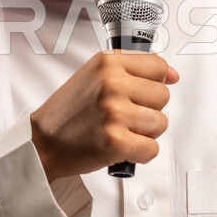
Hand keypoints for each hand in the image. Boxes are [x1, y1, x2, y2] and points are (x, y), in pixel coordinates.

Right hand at [30, 49, 178, 181]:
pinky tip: (121, 147)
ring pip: (160, 123)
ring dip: (144, 133)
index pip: (158, 67)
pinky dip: (139, 154)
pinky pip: (152, 149)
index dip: (153, 83)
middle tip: (123, 116)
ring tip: (120, 131)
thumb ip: (133, 70)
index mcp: (108, 62)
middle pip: (163, 96)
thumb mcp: (96, 76)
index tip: (141, 92)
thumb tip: (172, 75)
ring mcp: (114, 112)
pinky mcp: (116, 140)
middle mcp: (112, 83)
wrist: (44, 142)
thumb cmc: (70, 111)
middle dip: (148, 110)